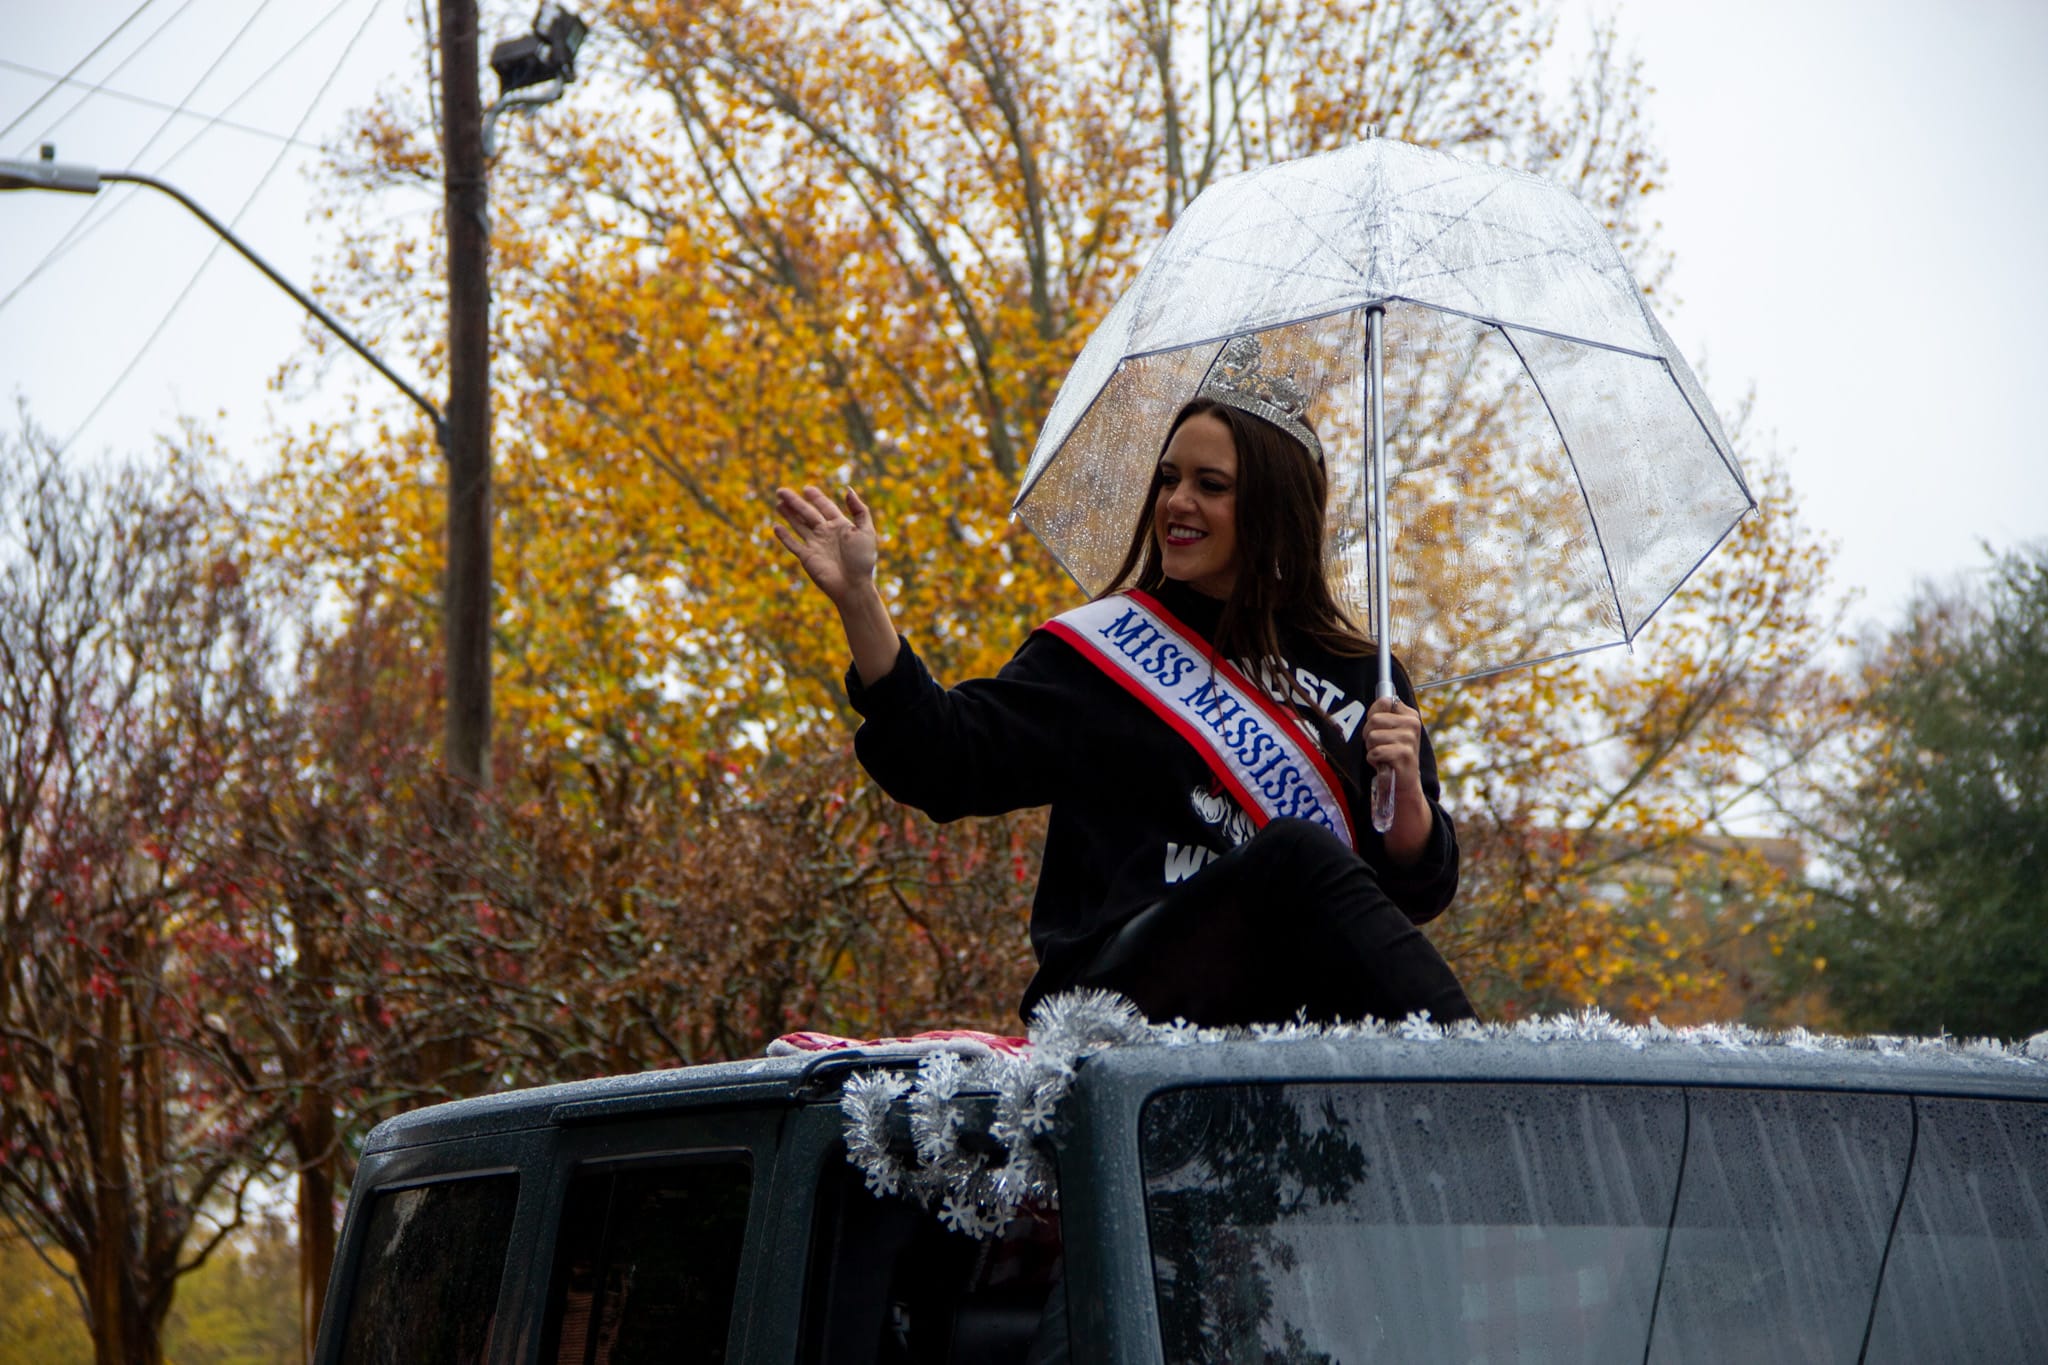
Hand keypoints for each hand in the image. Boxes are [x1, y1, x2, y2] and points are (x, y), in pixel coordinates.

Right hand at [773, 484, 876, 606]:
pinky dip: (784, 536)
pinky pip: (793, 544)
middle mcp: (826, 533)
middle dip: (794, 502)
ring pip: (798, 525)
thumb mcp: (866, 531)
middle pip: (807, 513)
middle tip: (780, 491)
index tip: (807, 489)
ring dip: (788, 514)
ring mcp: (815, 545)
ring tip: (778, 503)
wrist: (853, 585)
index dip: (816, 497)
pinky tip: (775, 527)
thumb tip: (848, 489)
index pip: (825, 507)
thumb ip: (859, 510)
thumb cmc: (862, 560)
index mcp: (840, 525)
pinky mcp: (806, 557)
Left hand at [1363, 694, 1423, 792]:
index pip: (1384, 701)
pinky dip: (1373, 760)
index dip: (1373, 715)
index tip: (1378, 727)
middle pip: (1374, 719)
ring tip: (1382, 754)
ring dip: (1371, 749)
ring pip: (1372, 736)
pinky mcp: (1404, 755)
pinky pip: (1375, 752)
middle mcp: (1412, 724)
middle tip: (1379, 745)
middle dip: (1369, 734)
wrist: (1404, 781)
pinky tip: (1384, 763)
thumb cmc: (1392, 752)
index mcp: (1410, 715)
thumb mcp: (1392, 730)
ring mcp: (1409, 739)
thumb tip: (1383, 693)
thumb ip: (1386, 713)